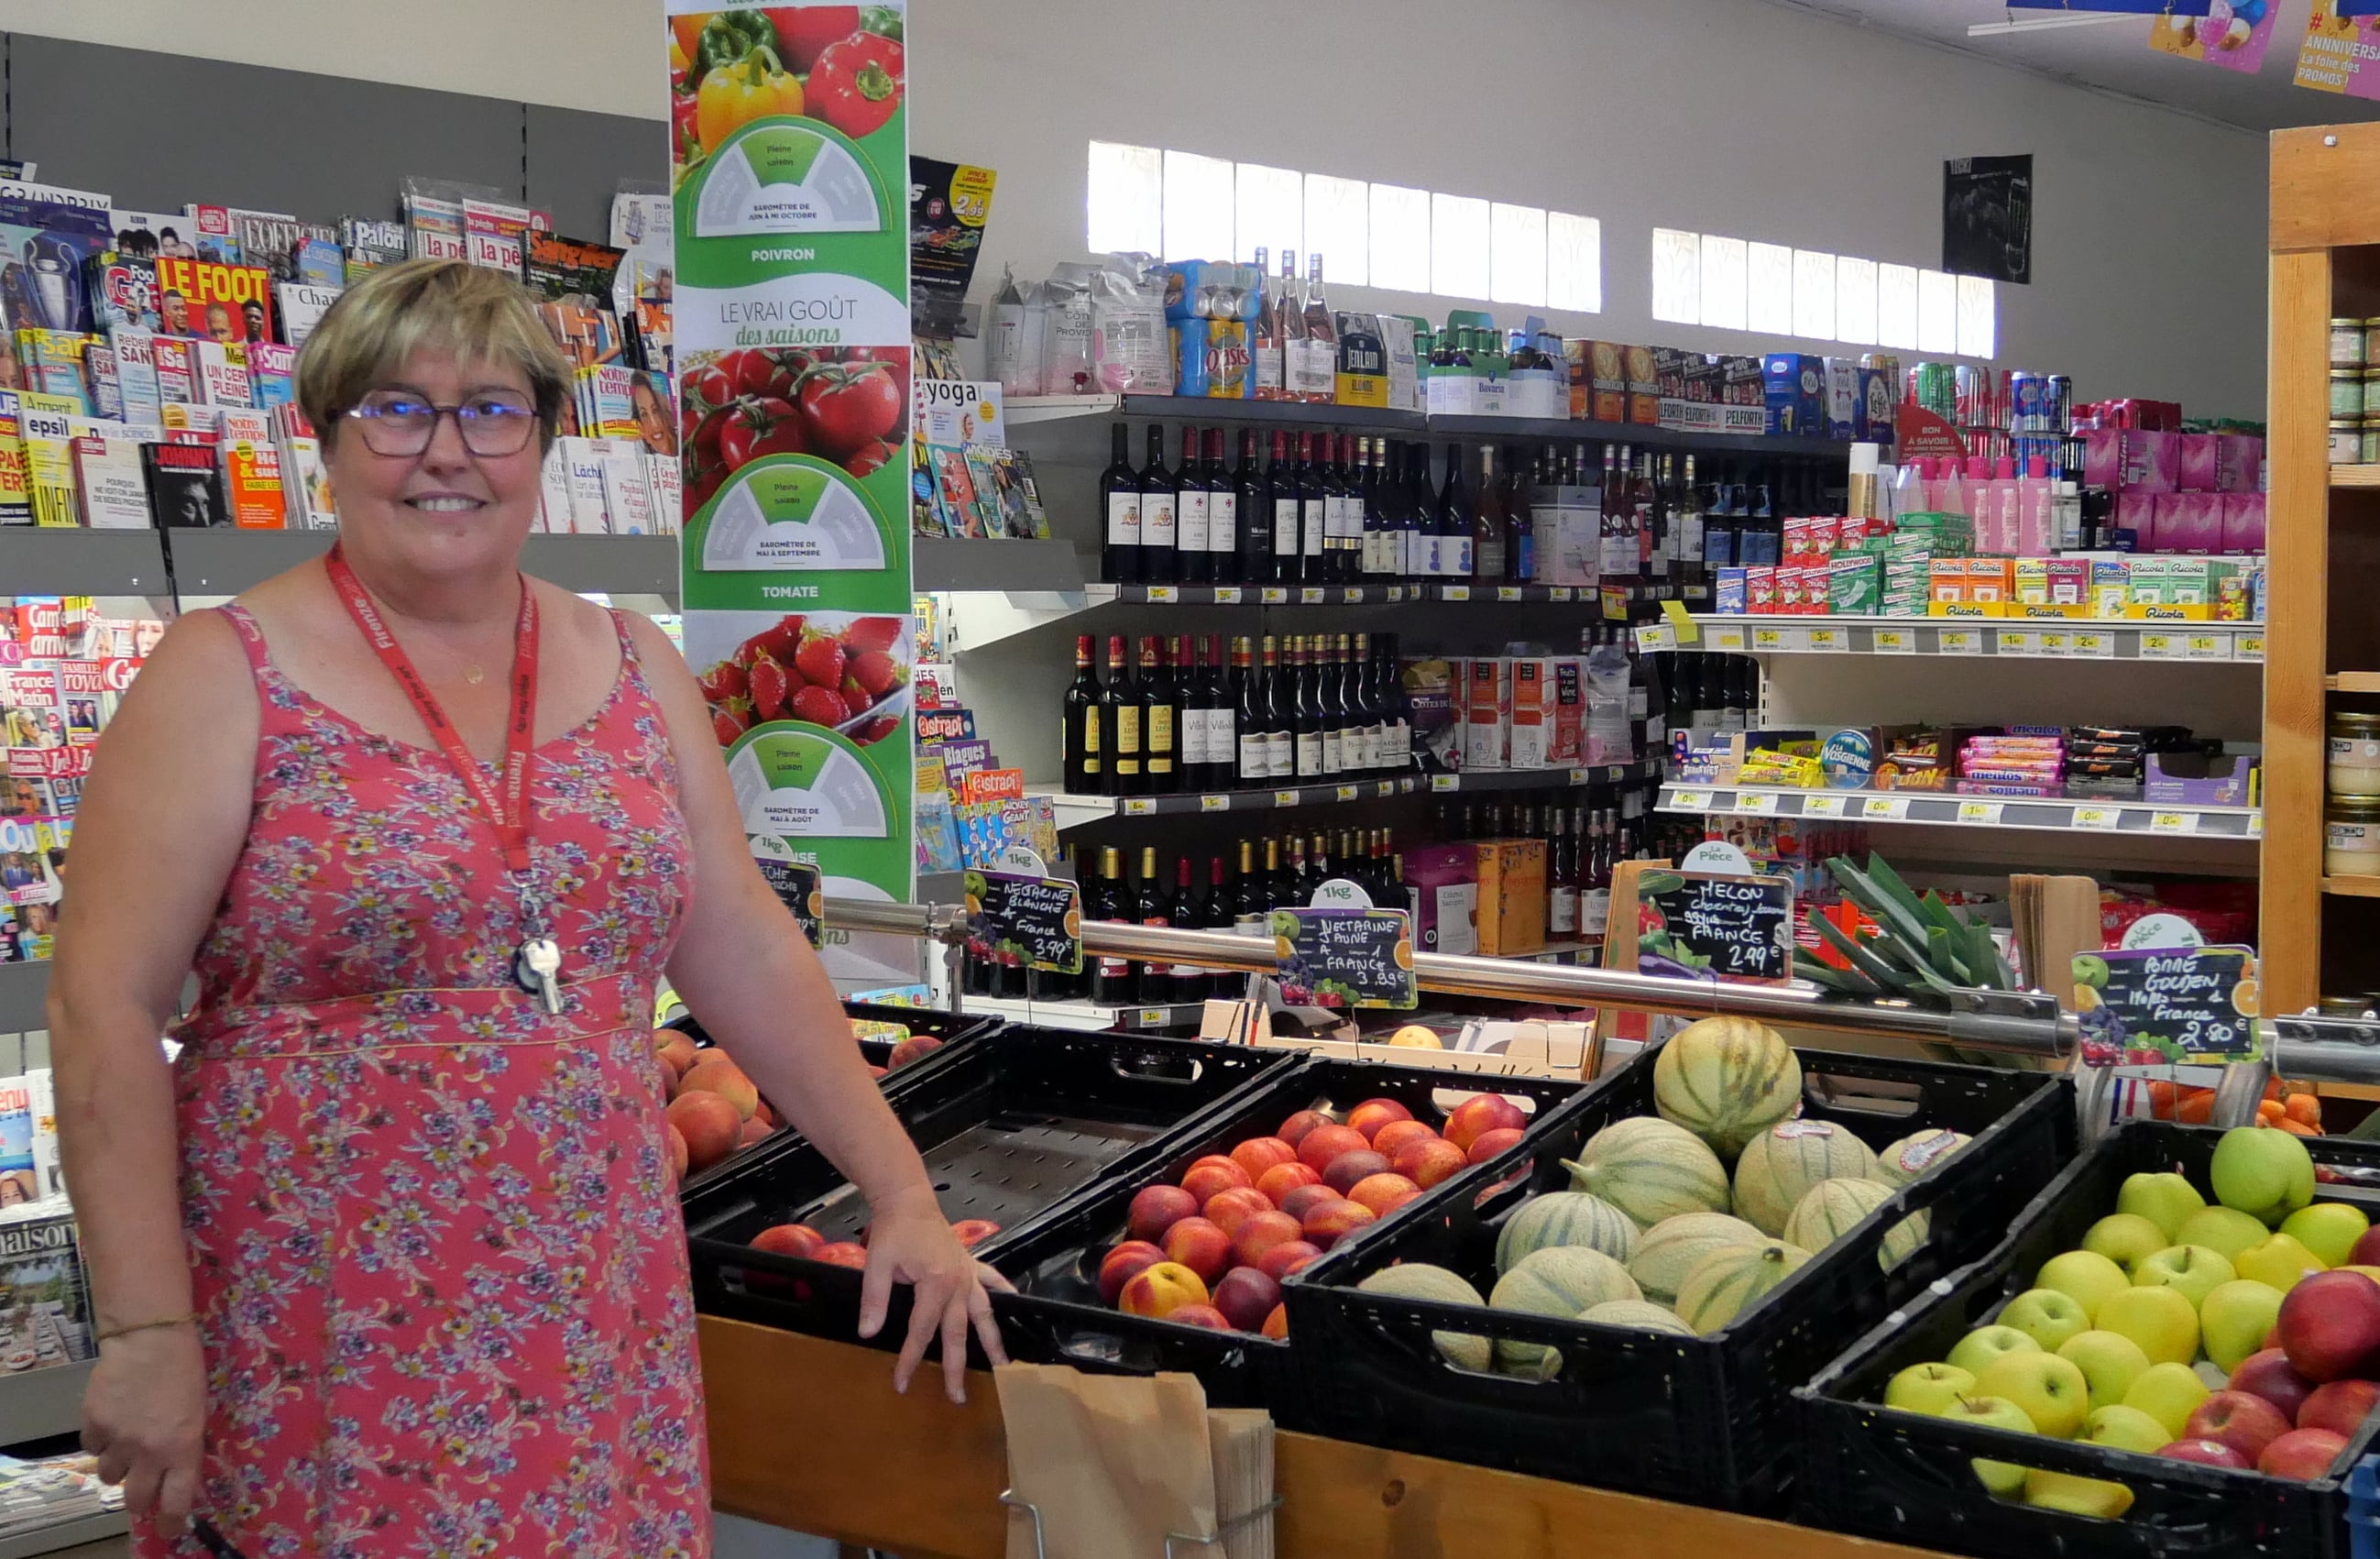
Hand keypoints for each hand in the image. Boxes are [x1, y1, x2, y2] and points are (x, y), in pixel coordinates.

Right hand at [82, 1322, 204, 1531]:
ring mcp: (117, 1439)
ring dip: (118, 1466)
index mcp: (182, 1448)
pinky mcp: (93, 1424)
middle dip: (138, 1500)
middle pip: (135, 1499)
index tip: (170, 1529)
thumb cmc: (185, 1371)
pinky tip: (111, 1422)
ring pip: (109, 1476)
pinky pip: (92, 1448)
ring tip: (126, 1444)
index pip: (175, 1501)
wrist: (150, 1339)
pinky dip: (100, 1441)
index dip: (171, 1521)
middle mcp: (148, 1451)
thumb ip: (185, 1445)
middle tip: (141, 1488)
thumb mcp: (197, 1412)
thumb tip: (177, 1474)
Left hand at [856, 1189, 1009, 1402]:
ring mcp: (968, 1274)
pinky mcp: (970, 1264)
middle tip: (958, 1397)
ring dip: (993, 1339)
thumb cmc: (893, 1230)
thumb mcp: (877, 1264)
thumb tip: (868, 1333)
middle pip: (958, 1332)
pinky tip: (1013, 1303)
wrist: (907, 1199)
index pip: (921, 1330)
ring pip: (984, 1313)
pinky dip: (1003, 1292)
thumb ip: (874, 1299)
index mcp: (935, 1284)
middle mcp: (958, 1283)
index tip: (902, 1383)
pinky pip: (992, 1280)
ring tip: (1003, 1364)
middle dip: (956, 1366)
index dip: (910, 1359)